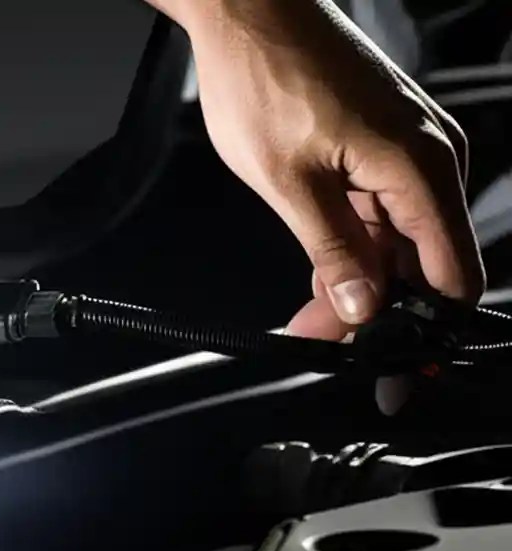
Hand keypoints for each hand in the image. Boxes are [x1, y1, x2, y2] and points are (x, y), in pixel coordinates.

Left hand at [165, 0, 484, 338]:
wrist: (249, 11)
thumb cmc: (264, 77)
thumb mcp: (289, 182)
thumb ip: (332, 250)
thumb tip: (362, 307)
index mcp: (419, 168)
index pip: (451, 275)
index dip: (422, 328)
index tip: (390, 366)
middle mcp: (428, 158)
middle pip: (422, 263)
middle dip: (378, 311)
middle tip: (325, 343)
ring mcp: (406, 150)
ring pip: (398, 241)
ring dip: (360, 282)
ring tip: (309, 319)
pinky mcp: (380, 145)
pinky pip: (381, 212)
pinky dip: (354, 246)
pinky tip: (320, 275)